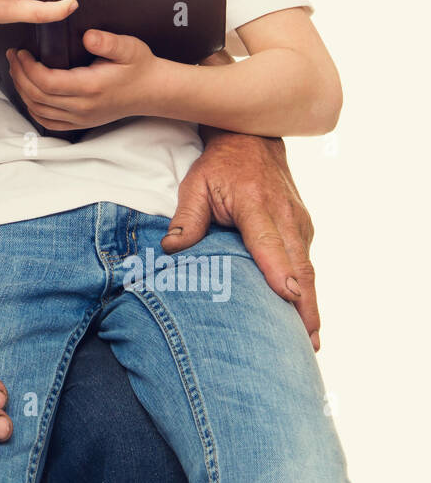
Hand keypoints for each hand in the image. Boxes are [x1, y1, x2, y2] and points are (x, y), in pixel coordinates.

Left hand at [8, 28, 164, 129]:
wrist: (153, 91)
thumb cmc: (139, 67)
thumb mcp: (129, 47)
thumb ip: (108, 42)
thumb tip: (88, 37)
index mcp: (91, 87)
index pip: (48, 82)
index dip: (28, 68)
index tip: (21, 52)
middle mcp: (83, 107)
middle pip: (37, 97)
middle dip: (19, 75)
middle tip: (13, 57)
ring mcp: (81, 118)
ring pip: (38, 110)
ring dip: (22, 90)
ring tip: (17, 70)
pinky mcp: (81, 123)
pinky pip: (48, 122)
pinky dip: (32, 109)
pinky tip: (28, 93)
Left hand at [162, 130, 320, 349]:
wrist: (252, 138)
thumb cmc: (219, 166)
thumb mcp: (196, 185)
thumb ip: (187, 219)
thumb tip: (171, 250)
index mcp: (255, 204)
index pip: (269, 242)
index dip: (279, 270)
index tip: (289, 296)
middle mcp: (284, 214)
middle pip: (299, 265)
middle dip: (304, 304)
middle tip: (306, 343)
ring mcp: (299, 221)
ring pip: (308, 268)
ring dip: (310, 304)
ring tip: (308, 342)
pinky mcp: (304, 227)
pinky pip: (307, 262)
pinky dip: (308, 289)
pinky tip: (305, 317)